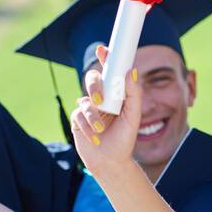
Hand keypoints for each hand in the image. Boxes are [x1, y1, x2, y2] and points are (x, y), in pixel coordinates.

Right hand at [71, 46, 141, 181]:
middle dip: (94, 87)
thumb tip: (131, 71)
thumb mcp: (134, 116)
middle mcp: (101, 97)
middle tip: (100, 100)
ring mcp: (88, 107)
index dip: (106, 58)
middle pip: (92, 79)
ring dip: (93, 117)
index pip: (110, 71)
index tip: (103, 50)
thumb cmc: (125, 138)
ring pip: (85, 101)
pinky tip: (95, 137)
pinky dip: (87, 127)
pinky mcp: (78, 119)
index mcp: (116, 94)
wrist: (112, 161)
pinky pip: (78, 115)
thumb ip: (134, 94)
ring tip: (102, 130)